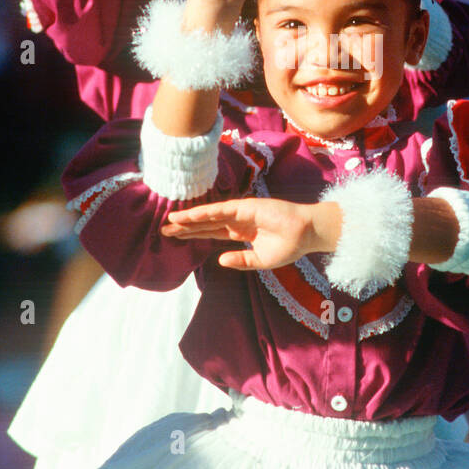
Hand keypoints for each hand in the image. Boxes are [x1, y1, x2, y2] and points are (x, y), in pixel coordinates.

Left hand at [162, 198, 340, 270]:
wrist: (306, 235)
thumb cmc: (289, 247)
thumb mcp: (261, 260)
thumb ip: (240, 260)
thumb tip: (220, 261)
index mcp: (240, 233)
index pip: (210, 233)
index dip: (192, 234)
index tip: (174, 236)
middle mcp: (236, 221)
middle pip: (205, 224)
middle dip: (185, 227)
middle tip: (163, 229)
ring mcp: (240, 213)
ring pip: (209, 216)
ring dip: (190, 218)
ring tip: (170, 220)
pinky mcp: (246, 207)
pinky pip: (221, 210)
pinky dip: (205, 212)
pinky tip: (190, 216)